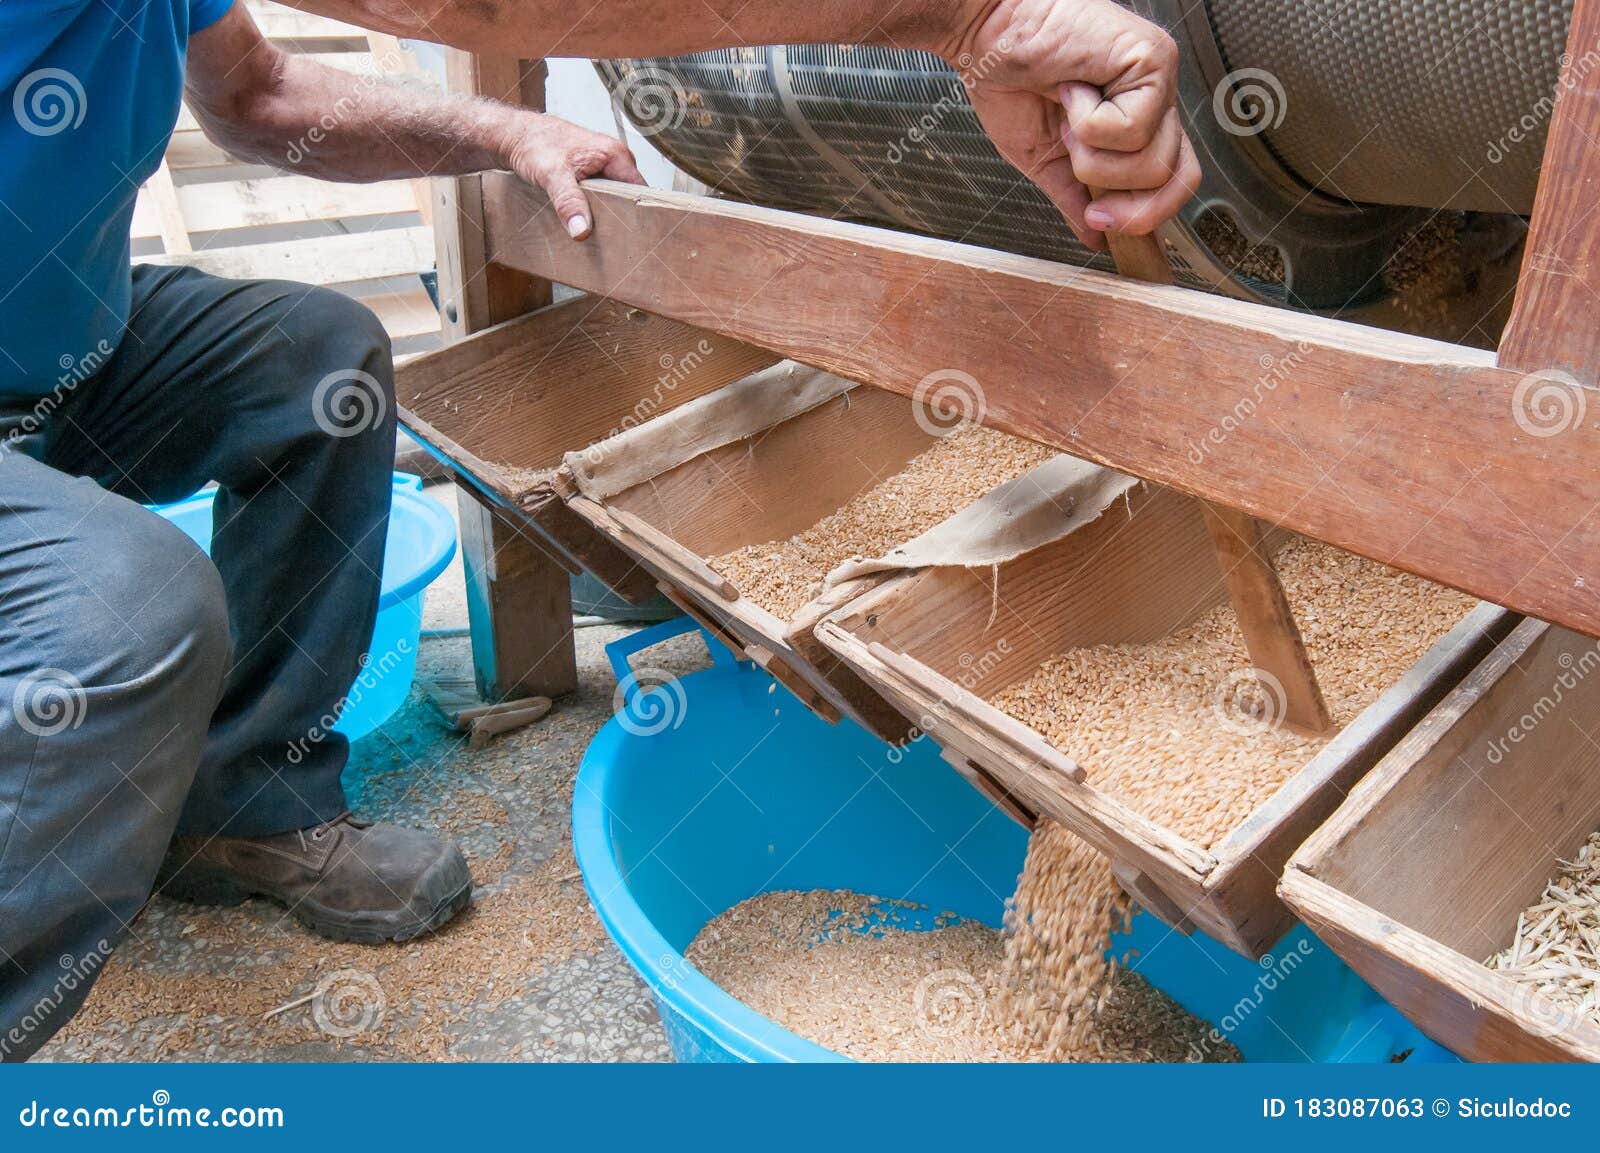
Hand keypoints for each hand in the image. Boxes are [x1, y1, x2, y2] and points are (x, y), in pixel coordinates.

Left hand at [502, 113, 646, 238]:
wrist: (514, 135)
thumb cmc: (533, 144)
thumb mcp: (552, 175)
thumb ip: (569, 202)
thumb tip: (582, 230)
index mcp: (615, 154)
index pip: (641, 191)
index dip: (638, 214)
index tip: (633, 237)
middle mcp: (614, 158)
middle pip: (630, 196)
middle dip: (623, 218)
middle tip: (616, 242)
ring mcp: (603, 165)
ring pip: (615, 197)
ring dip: (608, 215)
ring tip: (603, 236)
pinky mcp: (591, 172)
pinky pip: (603, 195)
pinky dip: (596, 209)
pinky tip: (588, 222)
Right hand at [946, 0, 1199, 247]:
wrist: (985, 32)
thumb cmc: (1008, 79)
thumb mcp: (1041, 158)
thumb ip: (1073, 198)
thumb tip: (1096, 243)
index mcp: (1136, 120)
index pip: (1172, 180)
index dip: (1144, 214)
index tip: (1099, 224)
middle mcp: (1156, 98)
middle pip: (1177, 179)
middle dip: (1128, 205)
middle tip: (1087, 195)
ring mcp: (1159, 79)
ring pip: (1152, 164)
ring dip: (1094, 158)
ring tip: (1067, 117)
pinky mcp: (1152, 60)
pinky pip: (1132, 131)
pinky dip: (1089, 125)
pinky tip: (1072, 92)